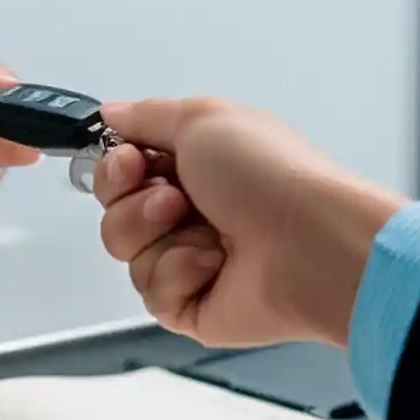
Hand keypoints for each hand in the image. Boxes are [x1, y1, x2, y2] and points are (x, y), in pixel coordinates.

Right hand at [94, 98, 408, 347]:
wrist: (309, 244)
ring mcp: (191, 261)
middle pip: (116, 215)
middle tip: (175, 199)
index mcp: (195, 167)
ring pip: (129, 257)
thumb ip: (146, 115)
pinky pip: (152, 295)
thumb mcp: (202, 118)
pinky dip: (179, 275)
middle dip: (134, 205)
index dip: (115, 169)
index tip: (131, 163)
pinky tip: (215, 266)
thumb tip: (111, 113)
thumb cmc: (270, 178)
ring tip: (206, 233)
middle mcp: (192, 214)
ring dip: (158, 239)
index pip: (121, 173)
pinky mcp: (194, 306)